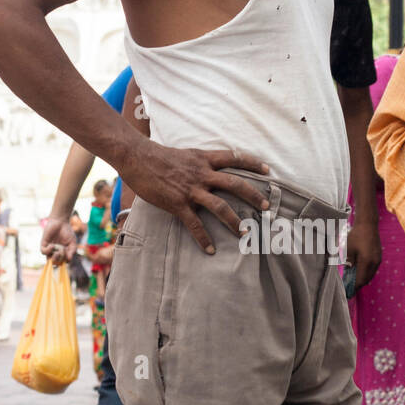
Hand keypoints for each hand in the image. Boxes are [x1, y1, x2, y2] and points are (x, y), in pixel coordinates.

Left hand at [41, 216, 77, 261]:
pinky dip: (48, 250)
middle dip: (60, 260)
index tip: (68, 257)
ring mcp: (49, 249)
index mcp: (62, 253)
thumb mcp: (72, 242)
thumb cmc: (67, 231)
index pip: (62, 262)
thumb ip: (72, 251)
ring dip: (55, 258)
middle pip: (55, 263)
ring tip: (58, 252)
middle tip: (63, 253)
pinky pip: (43, 252)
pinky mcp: (44, 244)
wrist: (60, 222)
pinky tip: (52, 245)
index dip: (64, 262)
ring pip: (49, 260)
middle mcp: (55, 252)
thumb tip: (68, 260)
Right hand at [119, 143, 270, 253]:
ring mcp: (191, 190)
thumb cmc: (159, 155)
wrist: (136, 156)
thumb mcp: (186, 154)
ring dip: (235, 221)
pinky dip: (204, 238)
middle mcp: (202, 173)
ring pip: (220, 206)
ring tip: (245, 232)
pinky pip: (195, 224)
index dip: (253, 164)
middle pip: (235, 184)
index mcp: (204, 159)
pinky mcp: (178, 203)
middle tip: (266, 207)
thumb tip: (211, 168)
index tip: (268, 171)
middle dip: (253, 196)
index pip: (235, 158)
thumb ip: (201, 163)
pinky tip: (210, 249)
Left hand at [345, 219, 381, 292]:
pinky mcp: (378, 256)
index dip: (354, 287)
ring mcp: (378, 260)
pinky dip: (366, 273)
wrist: (368, 224)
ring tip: (354, 281)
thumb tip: (348, 271)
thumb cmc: (356, 236)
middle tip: (350, 288)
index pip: (360, 280)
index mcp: (366, 262)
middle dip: (358, 284)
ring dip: (363, 279)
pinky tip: (359, 271)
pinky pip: (373, 269)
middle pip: (366, 279)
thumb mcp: (348, 249)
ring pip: (370, 274)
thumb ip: (349, 262)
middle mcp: (374, 263)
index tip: (348, 292)